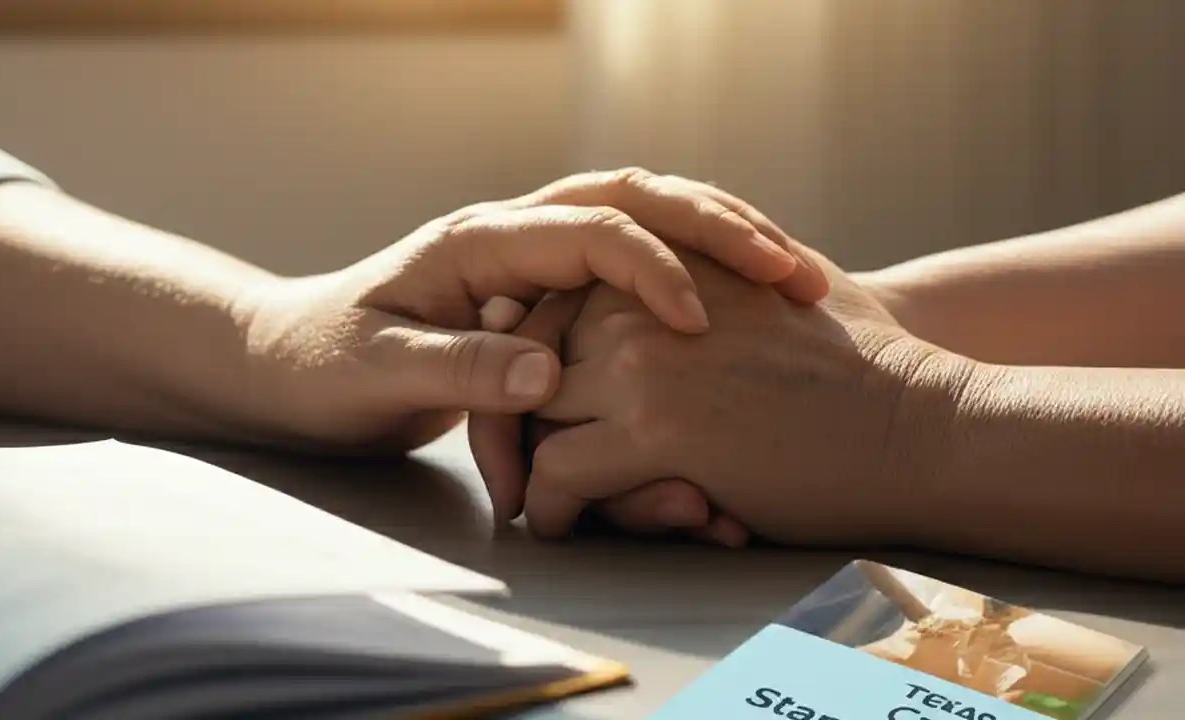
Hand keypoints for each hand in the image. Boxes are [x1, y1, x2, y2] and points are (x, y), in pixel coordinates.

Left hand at [233, 169, 827, 450]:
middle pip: (637, 197)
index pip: (589, 230)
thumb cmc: (321, 369)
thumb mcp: (376, 375)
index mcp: (477, 240)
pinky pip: (636, 263)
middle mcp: (514, 231)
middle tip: (795, 272)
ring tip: (797, 276)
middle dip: (720, 229)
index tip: (700, 324)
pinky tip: (743, 302)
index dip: (651, 272)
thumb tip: (546, 376)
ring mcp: (534, 255)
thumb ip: (457, 371)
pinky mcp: (544, 289)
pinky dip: (696, 272)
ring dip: (722, 242)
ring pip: (648, 218)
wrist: (286, 361)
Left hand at [515, 248, 965, 545]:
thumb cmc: (855, 362)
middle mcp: (638, 303)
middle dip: (510, 415)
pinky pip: (558, 474)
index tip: (525, 406)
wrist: (918, 423)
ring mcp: (643, 363)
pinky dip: (550, 507)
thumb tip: (660, 289)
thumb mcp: (767, 285)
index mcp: (659, 262)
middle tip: (506, 462)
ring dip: (527, 464)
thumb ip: (700, 274)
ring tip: (533, 496)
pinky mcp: (657, 430)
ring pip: (532, 416)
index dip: (529, 361)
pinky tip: (564, 522)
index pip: (552, 305)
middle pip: (527, 360)